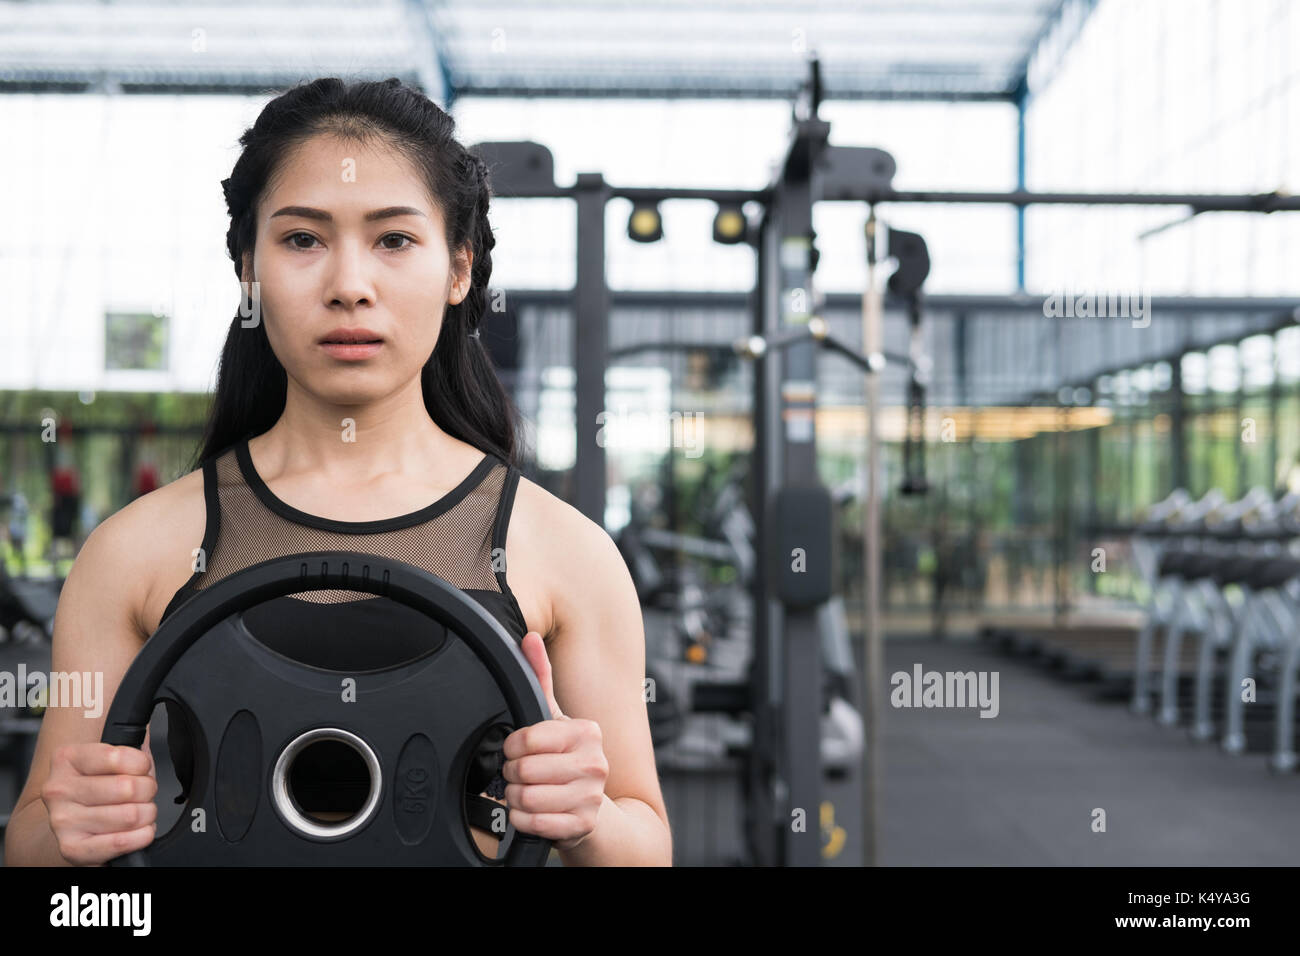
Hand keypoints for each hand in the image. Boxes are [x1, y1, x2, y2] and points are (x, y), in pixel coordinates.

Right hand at [40, 734, 158, 865]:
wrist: (71, 825)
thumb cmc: (100, 787)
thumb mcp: (112, 759)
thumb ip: (129, 742)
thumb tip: (144, 726)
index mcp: (67, 758)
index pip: (118, 756)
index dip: (142, 764)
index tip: (141, 768)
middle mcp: (58, 789)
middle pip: (129, 788)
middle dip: (148, 791)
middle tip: (142, 794)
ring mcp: (62, 820)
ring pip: (131, 815)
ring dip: (147, 814)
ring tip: (138, 812)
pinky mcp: (72, 849)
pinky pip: (122, 842)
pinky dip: (142, 836)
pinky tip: (139, 831)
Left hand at [502, 632, 608, 850]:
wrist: (596, 814)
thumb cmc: (570, 763)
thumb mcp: (557, 720)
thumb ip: (541, 678)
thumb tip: (529, 638)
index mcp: (587, 732)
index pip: (526, 738)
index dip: (512, 747)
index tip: (518, 751)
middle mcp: (595, 763)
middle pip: (522, 770)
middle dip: (511, 775)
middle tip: (520, 774)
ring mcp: (591, 796)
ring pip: (524, 798)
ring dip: (515, 799)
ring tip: (527, 793)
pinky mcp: (582, 825)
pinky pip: (532, 823)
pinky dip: (523, 820)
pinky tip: (533, 812)